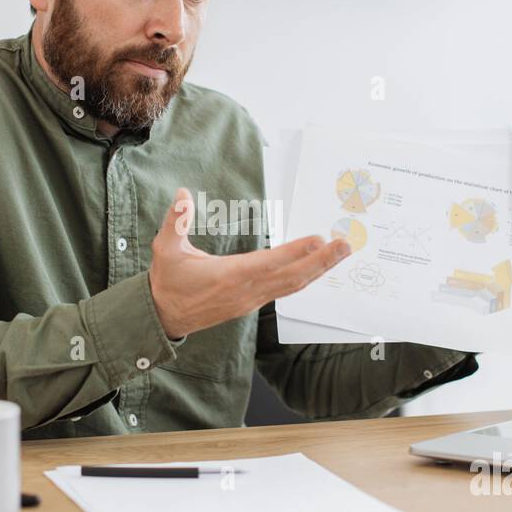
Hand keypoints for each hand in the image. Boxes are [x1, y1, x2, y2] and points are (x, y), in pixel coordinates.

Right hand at [149, 188, 351, 338]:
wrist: (165, 316)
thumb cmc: (168, 281)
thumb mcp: (165, 249)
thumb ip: (175, 222)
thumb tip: (182, 195)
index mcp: (228, 276)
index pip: (269, 263)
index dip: (295, 252)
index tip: (319, 239)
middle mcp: (246, 291)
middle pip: (292, 277)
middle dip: (322, 261)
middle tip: (346, 245)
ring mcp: (252, 299)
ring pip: (293, 285)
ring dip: (319, 269)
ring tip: (341, 252)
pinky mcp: (253, 302)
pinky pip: (286, 289)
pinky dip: (305, 277)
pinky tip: (318, 267)